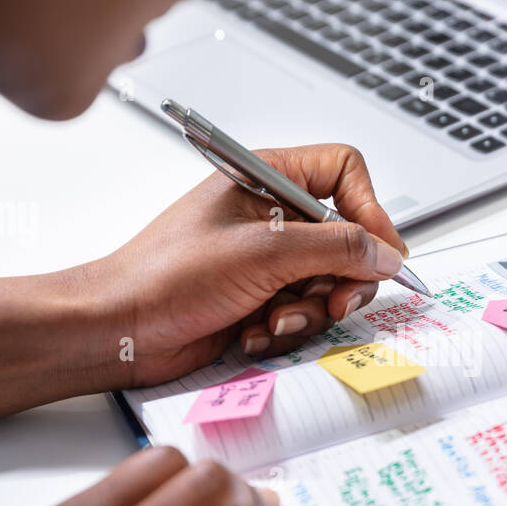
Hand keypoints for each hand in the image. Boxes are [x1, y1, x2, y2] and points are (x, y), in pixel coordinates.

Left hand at [0, 143, 407, 420]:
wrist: (121, 329)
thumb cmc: (165, 275)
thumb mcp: (264, 252)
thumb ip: (335, 248)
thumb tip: (385, 252)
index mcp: (267, 178)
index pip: (344, 172)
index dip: (370, 209)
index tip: (381, 251)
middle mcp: (271, 215)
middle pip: (346, 237)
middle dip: (342, 278)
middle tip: (332, 302)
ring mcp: (267, 260)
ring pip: (328, 284)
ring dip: (307, 312)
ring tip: (273, 321)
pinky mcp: (260, 299)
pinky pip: (302, 313)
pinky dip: (284, 329)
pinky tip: (252, 333)